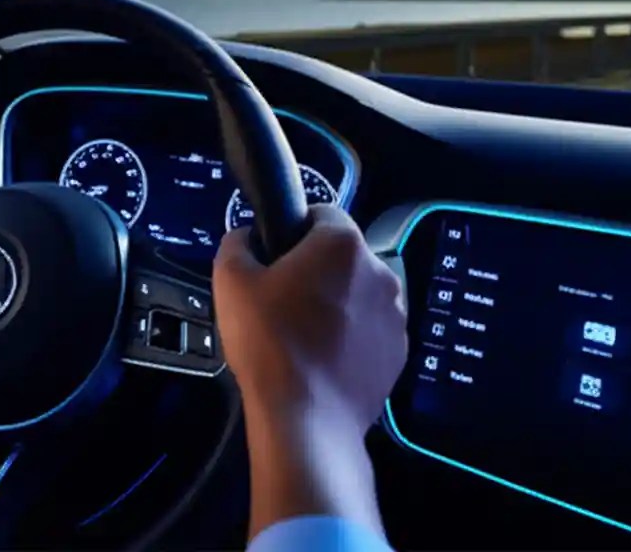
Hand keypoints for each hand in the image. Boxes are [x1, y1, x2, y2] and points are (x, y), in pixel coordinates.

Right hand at [213, 205, 405, 539]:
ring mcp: (397, 314)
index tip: (274, 260)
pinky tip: (323, 359)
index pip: (321, 213)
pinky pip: (371, 330)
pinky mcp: (400, 352)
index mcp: (343, 244)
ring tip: (302, 335)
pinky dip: (352, 337)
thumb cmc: (268, 343)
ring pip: (359, 293)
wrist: (307, 418)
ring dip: (337, 303)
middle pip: (342, 256)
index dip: (293, 232)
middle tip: (281, 301)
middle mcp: (381, 271)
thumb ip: (237, 243)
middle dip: (316, 270)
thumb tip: (247, 237)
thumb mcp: (230, 281)